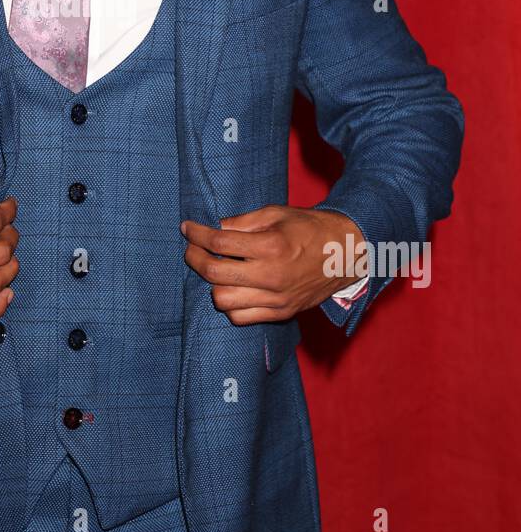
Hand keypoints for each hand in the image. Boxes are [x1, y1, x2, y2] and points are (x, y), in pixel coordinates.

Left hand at [180, 204, 365, 323]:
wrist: (346, 253)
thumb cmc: (310, 228)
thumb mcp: (277, 213)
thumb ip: (242, 222)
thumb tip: (213, 228)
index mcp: (272, 246)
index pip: (219, 243)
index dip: (197, 234)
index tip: (187, 228)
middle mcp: (272, 275)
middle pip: (214, 273)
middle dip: (194, 258)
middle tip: (192, 248)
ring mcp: (276, 298)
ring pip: (223, 301)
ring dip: (211, 284)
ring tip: (213, 268)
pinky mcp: (281, 313)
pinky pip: (241, 318)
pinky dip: (229, 305)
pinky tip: (231, 287)